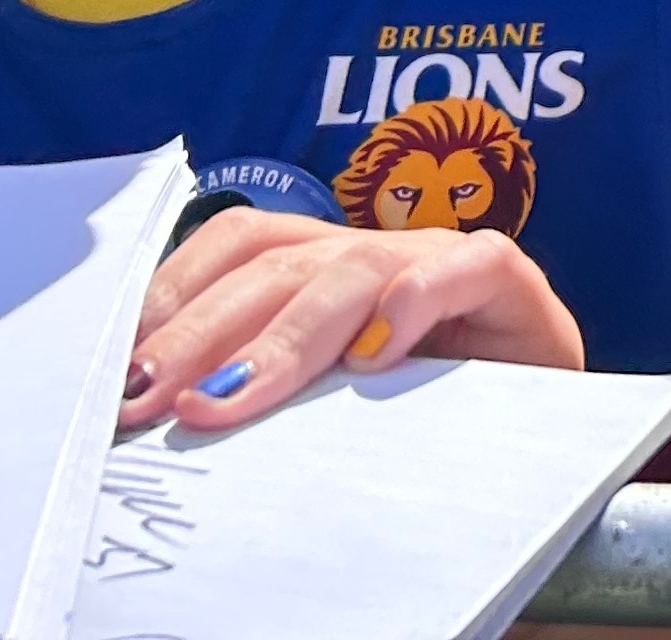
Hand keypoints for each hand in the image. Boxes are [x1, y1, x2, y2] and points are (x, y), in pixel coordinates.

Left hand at [124, 208, 580, 433]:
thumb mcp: (330, 399)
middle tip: (144, 402)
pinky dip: (416, 299)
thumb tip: (158, 410)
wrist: (554, 421)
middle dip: (198, 334)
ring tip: (225, 402)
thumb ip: (269, 387)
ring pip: (351, 271)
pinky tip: (377, 353)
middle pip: (274, 265)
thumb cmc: (431, 412)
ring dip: (281, 340)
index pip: (238, 248)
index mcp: (325, 269)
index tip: (115, 371)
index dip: (175, 295)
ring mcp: (442, 260)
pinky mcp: (509, 281)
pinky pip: (463, 266)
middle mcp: (377, 252)